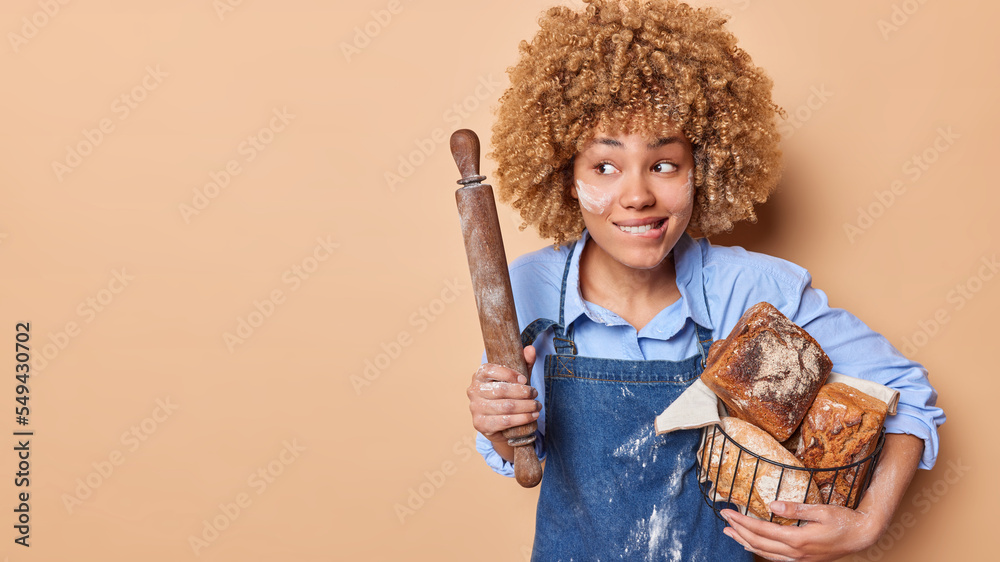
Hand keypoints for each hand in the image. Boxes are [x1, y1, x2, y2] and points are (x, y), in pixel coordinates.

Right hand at [467, 346, 539, 443]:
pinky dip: (522, 419)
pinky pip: (504, 421)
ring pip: (505, 407)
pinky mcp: (480, 424)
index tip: (525, 380)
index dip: (509, 374)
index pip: (490, 370)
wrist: (497, 422)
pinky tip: (532, 417)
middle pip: (501, 390)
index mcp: (479, 375)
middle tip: (535, 394)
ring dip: (526, 407)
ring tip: (537, 406)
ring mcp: (475, 408)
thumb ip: (524, 362)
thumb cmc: (507, 395)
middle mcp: (473, 391)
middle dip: (523, 393)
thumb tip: (530, 349)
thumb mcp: (516, 378)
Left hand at [720, 501, 881, 561]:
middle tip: (724, 519)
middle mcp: (796, 553)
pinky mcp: (803, 561)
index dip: (743, 521)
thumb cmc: (844, 521)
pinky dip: (760, 550)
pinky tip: (752, 545)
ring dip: (745, 542)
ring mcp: (799, 559)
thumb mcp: (821, 510)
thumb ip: (795, 509)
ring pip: (765, 553)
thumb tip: (772, 504)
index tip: (728, 512)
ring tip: (730, 533)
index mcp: (799, 539)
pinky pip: (775, 558)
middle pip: (759, 543)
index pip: (762, 530)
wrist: (862, 536)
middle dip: (739, 530)